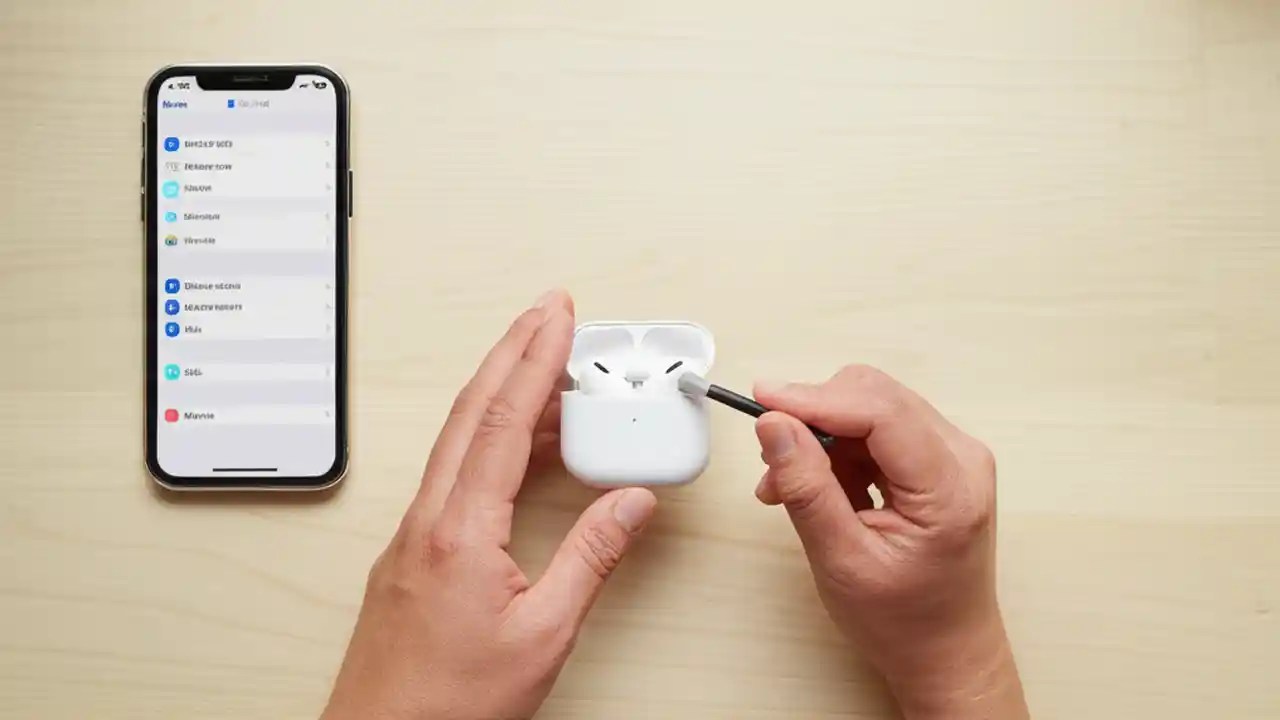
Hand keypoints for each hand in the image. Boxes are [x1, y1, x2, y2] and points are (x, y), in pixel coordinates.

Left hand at [322, 291, 657, 719]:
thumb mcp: (542, 635)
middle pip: (471, 411)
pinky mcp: (414, 552)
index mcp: (459, 531)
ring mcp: (414, 534)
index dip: (533, 360)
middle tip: (549, 311)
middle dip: (513, 351)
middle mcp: (428, 520)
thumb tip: (631, 502)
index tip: (557, 317)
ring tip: (551, 367)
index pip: (501, 422)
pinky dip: (491, 438)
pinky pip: (455, 471)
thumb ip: (591, 559)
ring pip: (460, 440)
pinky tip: (520, 443)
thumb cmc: (448, 705)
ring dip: (503, 392)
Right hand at [752, 365, 1027, 719]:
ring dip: (822, 436)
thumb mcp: (842, 561)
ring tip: (791, 488)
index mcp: (949, 489)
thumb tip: (773, 425)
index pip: (881, 413)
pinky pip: (878, 428)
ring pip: (872, 407)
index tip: (762, 400)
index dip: (816, 398)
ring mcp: (954, 456)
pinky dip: (839, 448)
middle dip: (814, 417)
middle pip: (876, 397)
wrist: (946, 654)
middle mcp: (962, 458)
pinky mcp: (937, 460)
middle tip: (772, 462)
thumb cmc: (903, 622)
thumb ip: (807, 489)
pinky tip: (818, 486)